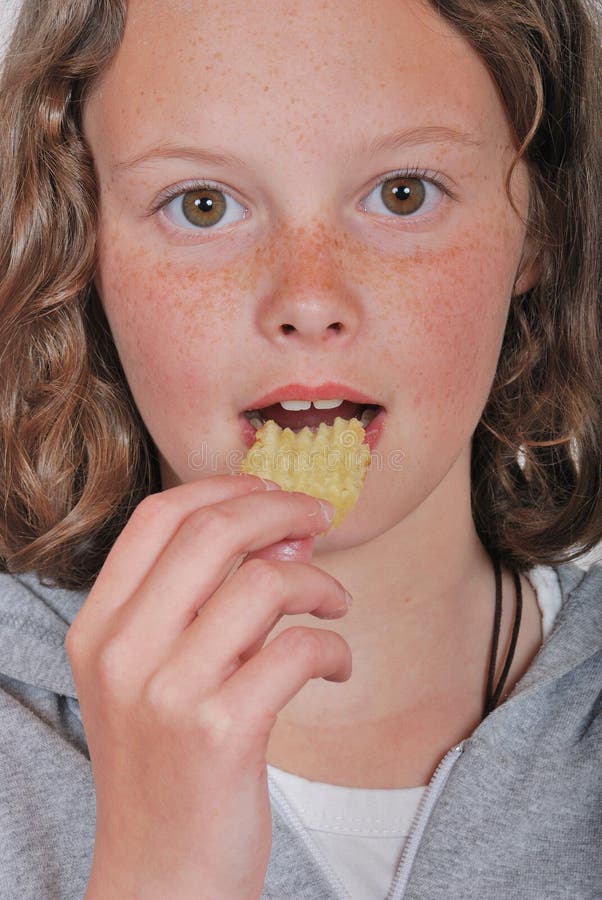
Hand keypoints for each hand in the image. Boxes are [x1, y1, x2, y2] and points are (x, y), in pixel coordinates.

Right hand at [66, 475, 351, 899]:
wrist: (161, 878)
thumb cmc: (167, 767)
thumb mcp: (155, 678)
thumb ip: (203, 605)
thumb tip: (283, 537)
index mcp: (99, 628)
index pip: (159, 516)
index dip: (224, 486)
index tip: (271, 489)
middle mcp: (122, 652)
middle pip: (213, 532)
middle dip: (282, 509)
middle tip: (320, 520)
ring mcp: (167, 693)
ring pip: (264, 584)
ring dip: (320, 583)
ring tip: (334, 606)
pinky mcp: (220, 733)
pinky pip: (298, 650)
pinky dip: (334, 647)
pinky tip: (337, 665)